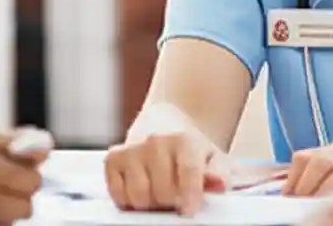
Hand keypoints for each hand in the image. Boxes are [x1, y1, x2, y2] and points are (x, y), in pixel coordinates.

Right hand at [104, 129, 228, 214]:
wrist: (166, 123)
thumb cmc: (191, 148)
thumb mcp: (213, 158)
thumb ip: (220, 173)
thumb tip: (220, 184)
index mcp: (183, 139)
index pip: (188, 173)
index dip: (190, 196)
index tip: (189, 208)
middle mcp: (155, 141)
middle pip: (163, 192)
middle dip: (172, 202)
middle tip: (177, 197)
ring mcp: (132, 149)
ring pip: (139, 197)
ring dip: (150, 203)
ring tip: (160, 193)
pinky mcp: (113, 158)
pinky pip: (118, 195)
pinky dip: (129, 200)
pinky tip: (142, 189)